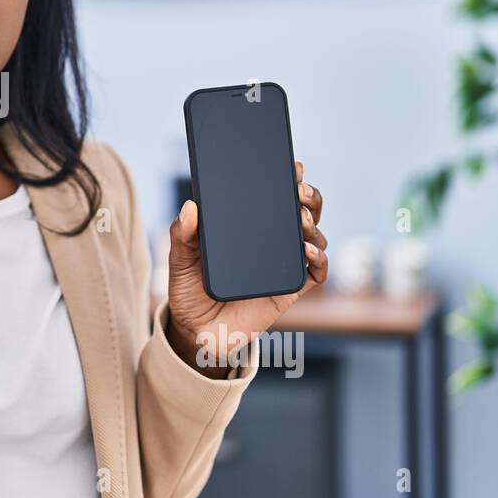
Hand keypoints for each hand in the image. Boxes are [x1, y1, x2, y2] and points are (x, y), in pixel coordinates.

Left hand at [164, 161, 327, 376]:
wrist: (195, 332)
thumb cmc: (190, 289)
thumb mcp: (180, 258)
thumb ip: (182, 234)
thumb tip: (190, 206)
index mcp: (248, 227)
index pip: (273, 198)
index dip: (287, 180)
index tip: (293, 166)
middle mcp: (271, 242)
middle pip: (302, 212)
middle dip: (308, 196)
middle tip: (298, 189)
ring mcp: (283, 265)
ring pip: (313, 237)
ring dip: (312, 223)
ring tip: (300, 218)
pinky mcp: (290, 290)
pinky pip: (315, 272)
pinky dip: (318, 258)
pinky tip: (306, 249)